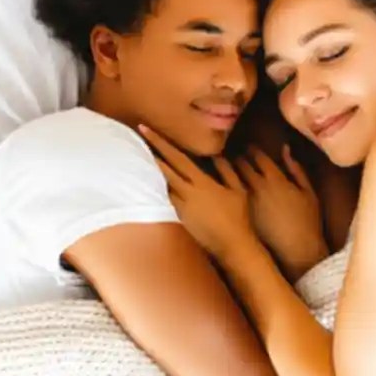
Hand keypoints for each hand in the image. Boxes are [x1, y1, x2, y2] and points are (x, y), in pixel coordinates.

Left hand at [139, 125, 256, 260]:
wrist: (233, 245)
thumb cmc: (239, 217)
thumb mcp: (238, 190)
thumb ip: (227, 171)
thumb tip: (218, 156)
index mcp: (202, 182)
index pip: (177, 158)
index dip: (160, 142)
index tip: (146, 129)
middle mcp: (188, 193)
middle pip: (163, 169)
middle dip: (149, 152)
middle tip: (135, 137)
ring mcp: (181, 208)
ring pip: (161, 186)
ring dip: (151, 173)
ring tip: (140, 160)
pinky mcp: (178, 221)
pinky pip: (165, 202)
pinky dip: (158, 192)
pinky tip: (150, 187)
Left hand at [237, 146, 328, 281]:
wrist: (297, 251)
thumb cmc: (307, 221)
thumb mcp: (308, 191)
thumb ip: (296, 168)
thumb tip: (285, 149)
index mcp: (275, 179)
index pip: (257, 155)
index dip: (252, 150)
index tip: (250, 149)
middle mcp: (258, 187)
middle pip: (240, 164)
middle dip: (237, 159)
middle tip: (235, 157)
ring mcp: (246, 202)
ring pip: (230, 180)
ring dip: (227, 173)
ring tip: (226, 172)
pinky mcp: (240, 216)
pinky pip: (228, 197)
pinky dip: (226, 192)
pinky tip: (226, 193)